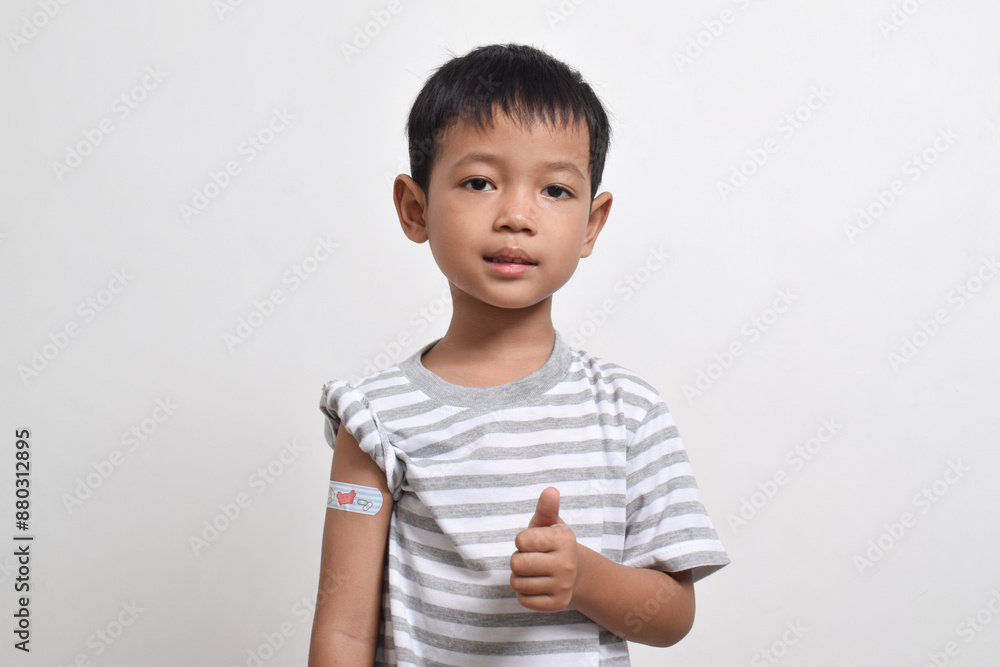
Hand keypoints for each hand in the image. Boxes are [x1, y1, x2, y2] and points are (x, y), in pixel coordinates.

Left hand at [509, 487, 578, 610]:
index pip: (521, 541)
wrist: (575, 571)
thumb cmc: (554, 542)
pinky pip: (523, 599)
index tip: (534, 542)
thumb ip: (546, 507)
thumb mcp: (550, 523)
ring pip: (517, 583)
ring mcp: (562, 587)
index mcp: (564, 540)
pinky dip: (524, 592)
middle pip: (517, 563)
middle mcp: (566, 564)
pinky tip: (537, 585)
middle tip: (533, 558)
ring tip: (534, 571)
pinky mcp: (556, 605)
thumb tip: (550, 490)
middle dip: (519, 559)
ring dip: (520, 576)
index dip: (522, 541)